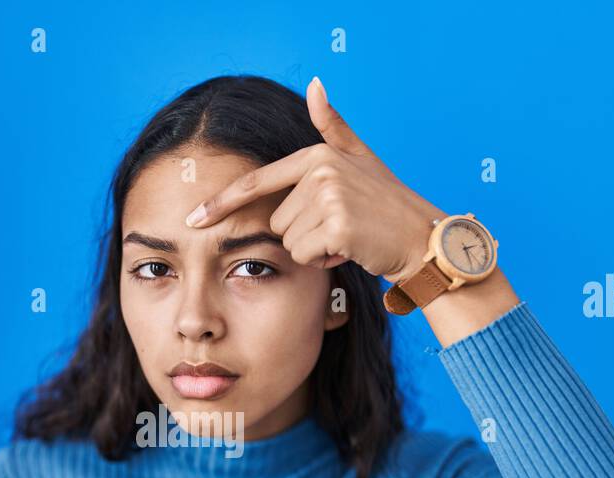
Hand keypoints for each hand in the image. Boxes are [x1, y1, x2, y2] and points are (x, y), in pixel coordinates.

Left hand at [184, 76, 446, 283]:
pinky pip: (304, 255)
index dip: (222, 203)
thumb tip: (315, 83)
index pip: (257, 183)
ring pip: (288, 241)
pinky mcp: (336, 226)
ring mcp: (328, 197)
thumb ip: (333, 126)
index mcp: (316, 155)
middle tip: (337, 227)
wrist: (420, 236)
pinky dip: (324, 259)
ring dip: (313, 248)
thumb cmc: (386, 203)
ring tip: (346, 236)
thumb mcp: (360, 158)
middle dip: (302, 233)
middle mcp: (320, 171)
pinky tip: (350, 248)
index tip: (193, 218)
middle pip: (275, 221)